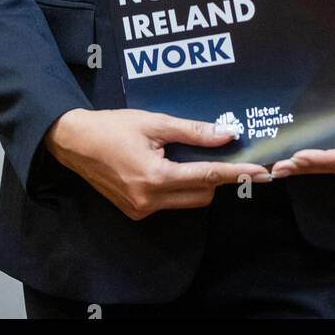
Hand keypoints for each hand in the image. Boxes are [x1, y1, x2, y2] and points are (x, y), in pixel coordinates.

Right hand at [44, 108, 271, 218]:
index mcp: (156, 177)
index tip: (259, 172)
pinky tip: (167, 165)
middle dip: (214, 175)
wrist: (75, 143)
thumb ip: (193, 131)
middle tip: (217, 151)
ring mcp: (142, 210)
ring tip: (185, 155)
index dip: (236, 174)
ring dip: (196, 181)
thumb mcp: (154, 122)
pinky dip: (177, 186)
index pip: (207, 177)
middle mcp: (150, 200)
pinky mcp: (136, 212)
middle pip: (202, 194)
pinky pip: (170, 202)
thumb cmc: (112, 127)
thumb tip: (227, 134)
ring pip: (188, 200)